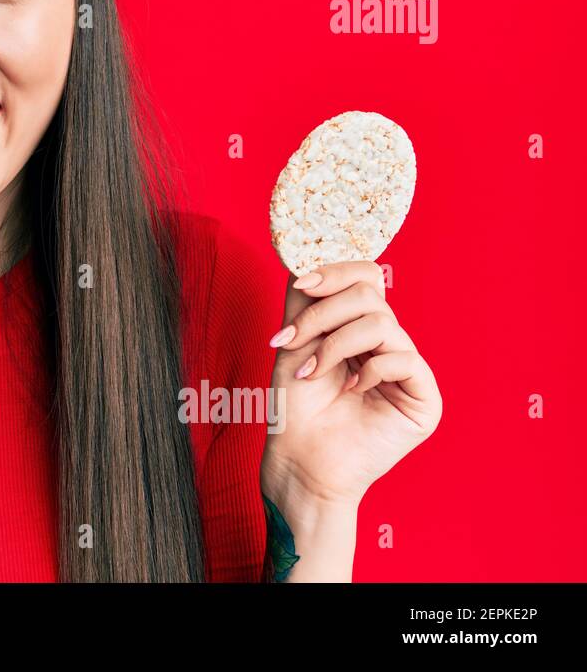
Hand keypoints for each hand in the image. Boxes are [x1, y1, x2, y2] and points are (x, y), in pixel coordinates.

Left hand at [260, 261, 442, 510]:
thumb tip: (305, 257)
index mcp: (361, 328)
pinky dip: (367, 370)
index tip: (302, 285)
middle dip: (323, 314)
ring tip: (311, 371)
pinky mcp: (424, 398)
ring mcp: (408, 370)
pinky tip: (348, 391)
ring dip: (335, 343)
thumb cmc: (296, 407)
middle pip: (370, 294)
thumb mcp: (294, 343)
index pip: (366, 278)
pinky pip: (404, 359)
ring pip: (381, 323)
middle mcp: (388, 344)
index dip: (335, 273)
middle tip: (292, 342)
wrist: (300, 461)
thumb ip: (304, 301)